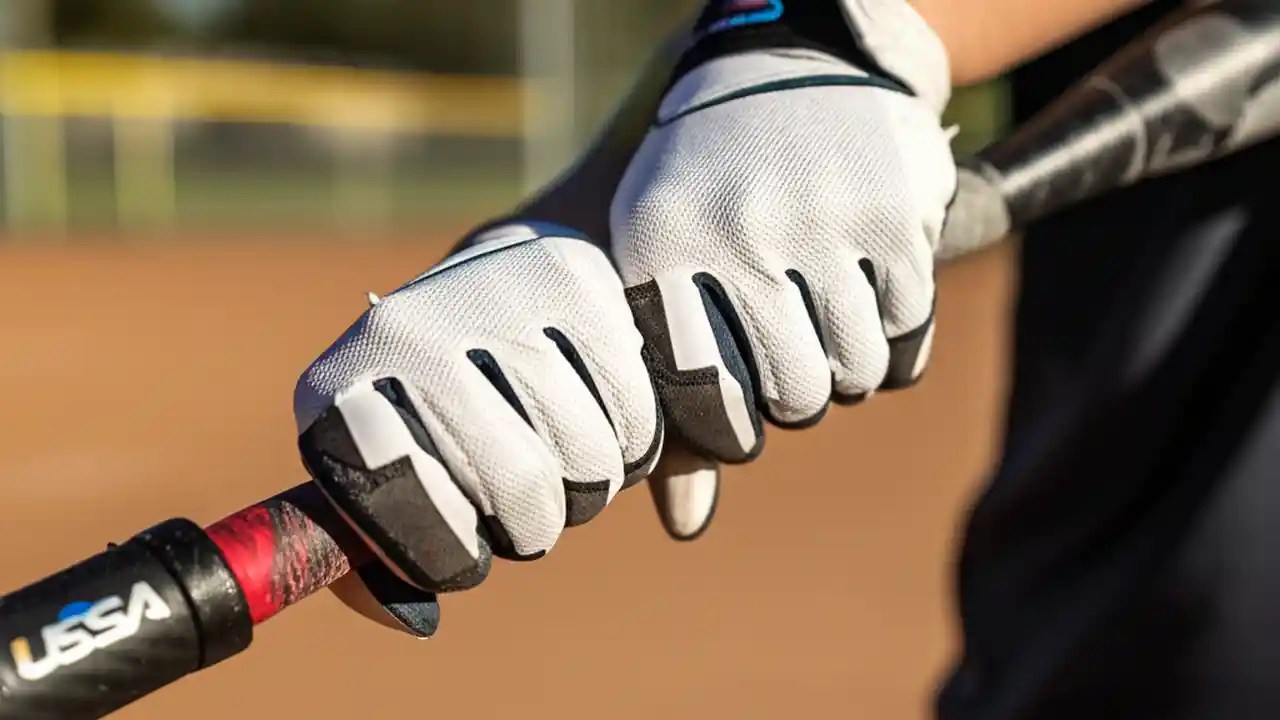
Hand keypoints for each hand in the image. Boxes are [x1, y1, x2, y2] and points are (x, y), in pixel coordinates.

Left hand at [294, 222, 662, 633]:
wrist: (506, 277)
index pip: (392, 497)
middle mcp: (403, 331)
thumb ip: (394, 556)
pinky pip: (635, 413)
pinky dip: (635, 440)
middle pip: (521, 489)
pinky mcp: (569, 278)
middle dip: (536, 521)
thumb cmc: (448, 408)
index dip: (443, 544)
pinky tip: (602, 412)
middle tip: (527, 495)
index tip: (467, 543)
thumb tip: (416, 617)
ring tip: (564, 448)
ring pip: (588, 458)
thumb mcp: (405, 475)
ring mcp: (486, 296)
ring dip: (591, 482)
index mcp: (337, 392)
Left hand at [610, 0, 955, 534]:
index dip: (727, 427)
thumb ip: (674, 401)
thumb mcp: (667, 271)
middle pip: (792, 402)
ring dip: (847, 365)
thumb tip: (686, 529)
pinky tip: (867, 290)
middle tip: (790, 353)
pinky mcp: (899, 215)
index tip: (737, 406)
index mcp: (659, 250)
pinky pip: (907, 339)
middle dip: (797, 397)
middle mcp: (737, 232)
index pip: (700, 405)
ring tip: (825, 314)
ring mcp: (822, 220)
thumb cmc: (714, 193)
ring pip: (855, 376)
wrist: (794, 64)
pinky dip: (895, 336)